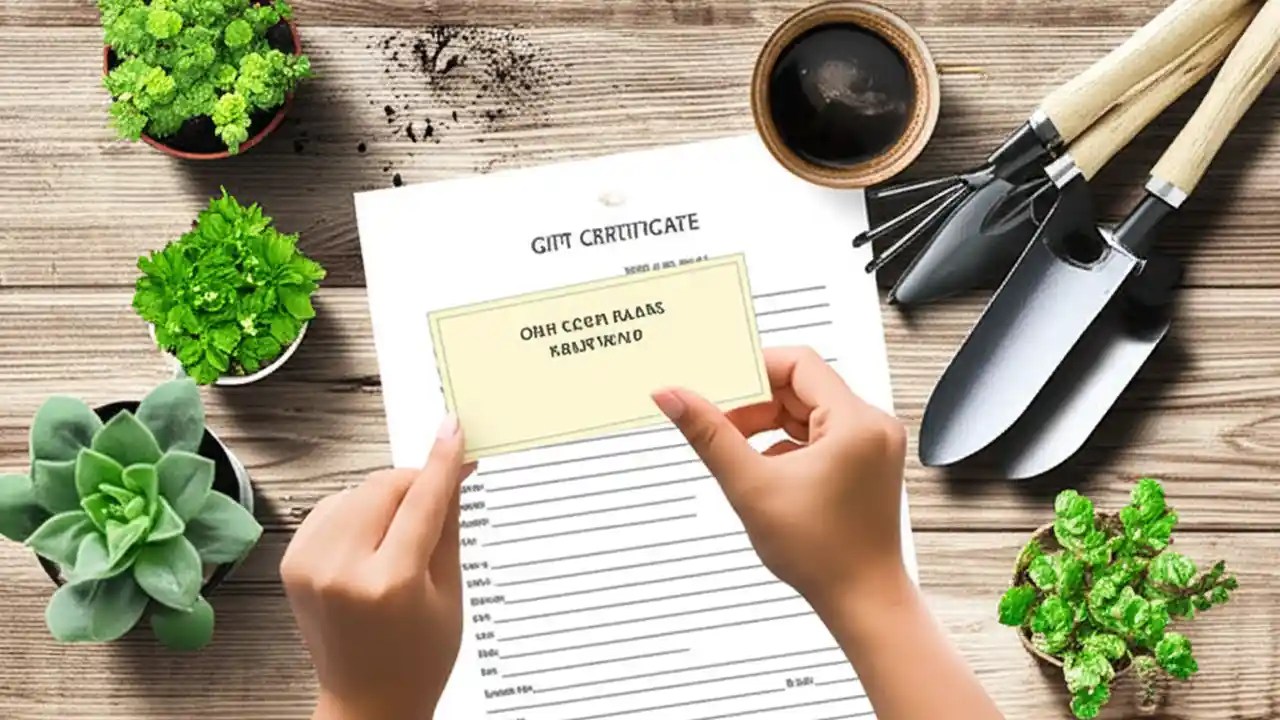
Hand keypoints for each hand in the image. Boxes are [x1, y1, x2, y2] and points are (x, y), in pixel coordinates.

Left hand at [281, 416, 475, 719]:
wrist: (368, 701)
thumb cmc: (416, 659)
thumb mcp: (449, 592)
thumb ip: (448, 523)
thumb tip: (452, 471)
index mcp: (390, 583)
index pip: (421, 500)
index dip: (441, 461)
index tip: (451, 430)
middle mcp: (342, 570)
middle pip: (383, 486)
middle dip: (413, 483)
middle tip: (436, 497)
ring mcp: (310, 565)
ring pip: (356, 490)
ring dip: (384, 497)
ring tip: (400, 537)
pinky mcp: (293, 561)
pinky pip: (331, 506)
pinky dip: (355, 510)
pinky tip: (370, 541)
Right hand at [651, 347, 908, 608]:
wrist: (862, 601)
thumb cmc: (823, 555)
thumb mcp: (752, 487)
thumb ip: (709, 435)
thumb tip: (673, 397)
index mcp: (856, 423)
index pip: (798, 363)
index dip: (753, 370)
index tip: (719, 386)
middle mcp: (873, 426)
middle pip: (802, 388)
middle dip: (756, 405)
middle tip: (719, 426)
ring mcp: (873, 446)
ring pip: (809, 412)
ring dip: (769, 426)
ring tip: (739, 454)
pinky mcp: (867, 464)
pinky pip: (820, 435)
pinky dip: (788, 446)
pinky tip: (766, 473)